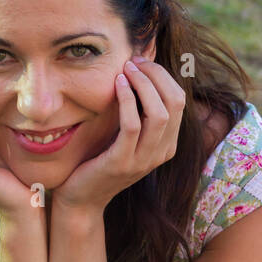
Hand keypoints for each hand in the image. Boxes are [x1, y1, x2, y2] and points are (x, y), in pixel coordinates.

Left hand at [52, 57, 185, 213]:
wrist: (81, 199)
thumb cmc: (100, 161)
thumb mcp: (126, 137)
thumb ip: (138, 113)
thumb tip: (140, 73)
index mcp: (167, 145)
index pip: (179, 100)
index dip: (162, 75)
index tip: (140, 62)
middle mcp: (160, 154)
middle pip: (174, 103)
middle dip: (156, 75)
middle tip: (133, 61)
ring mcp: (143, 160)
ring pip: (159, 114)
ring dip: (143, 84)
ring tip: (126, 69)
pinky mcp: (122, 162)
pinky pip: (132, 125)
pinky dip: (127, 100)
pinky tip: (117, 85)